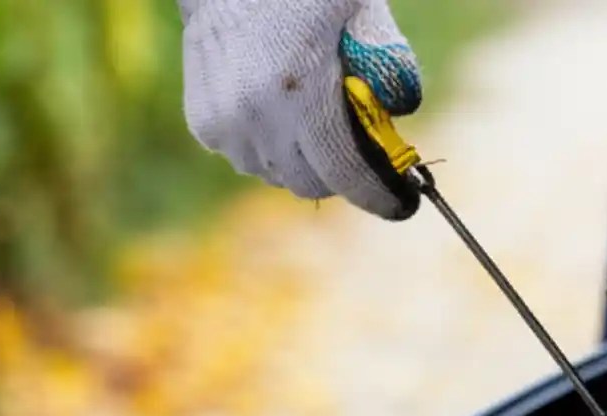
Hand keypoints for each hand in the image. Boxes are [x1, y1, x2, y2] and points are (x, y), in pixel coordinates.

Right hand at [179, 0, 421, 218]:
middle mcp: (258, 116)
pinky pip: (246, 159)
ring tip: (311, 124)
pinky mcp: (204, 124)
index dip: (380, 196)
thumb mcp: (359, 8)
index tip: (402, 205)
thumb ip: (387, 61)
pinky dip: (268, 147)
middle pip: (312, 185)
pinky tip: (275, 111)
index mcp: (303, 89)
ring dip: (301, 162)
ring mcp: (226, 125)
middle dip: (341, 175)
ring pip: (277, 176)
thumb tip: (402, 111)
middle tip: (356, 150)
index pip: (347, 173)